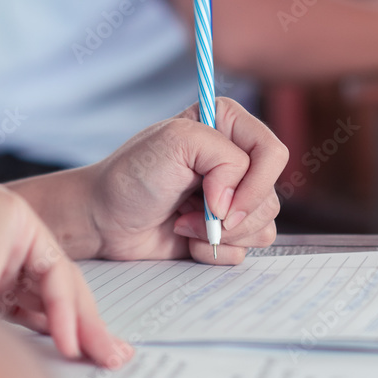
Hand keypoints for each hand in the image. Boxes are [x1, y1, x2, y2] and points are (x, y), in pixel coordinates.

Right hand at [0, 185, 130, 367]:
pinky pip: (52, 269)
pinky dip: (64, 308)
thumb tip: (74, 356)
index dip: (68, 329)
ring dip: (84, 323)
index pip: (35, 298)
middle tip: (114, 357)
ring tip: (105, 356)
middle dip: (87, 327)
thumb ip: (30, 336)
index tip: (96, 357)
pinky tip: (70, 342)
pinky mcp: (7, 211)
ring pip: (59, 279)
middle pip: (53, 287)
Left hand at [84, 97, 287, 264]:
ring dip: (222, 234)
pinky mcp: (227, 229)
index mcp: (229, 126)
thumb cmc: (131, 176)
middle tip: (191, 211)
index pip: (274, 154)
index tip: (218, 201)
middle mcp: (237, 160)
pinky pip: (247, 248)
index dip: (254, 184)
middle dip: (232, 215)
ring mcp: (234, 197)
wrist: (104, 221)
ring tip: (184, 223)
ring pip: (264, 225)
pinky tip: (187, 237)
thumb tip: (234, 203)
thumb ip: (223, 158)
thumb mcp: (175, 141)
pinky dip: (215, 251)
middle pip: (271, 195)